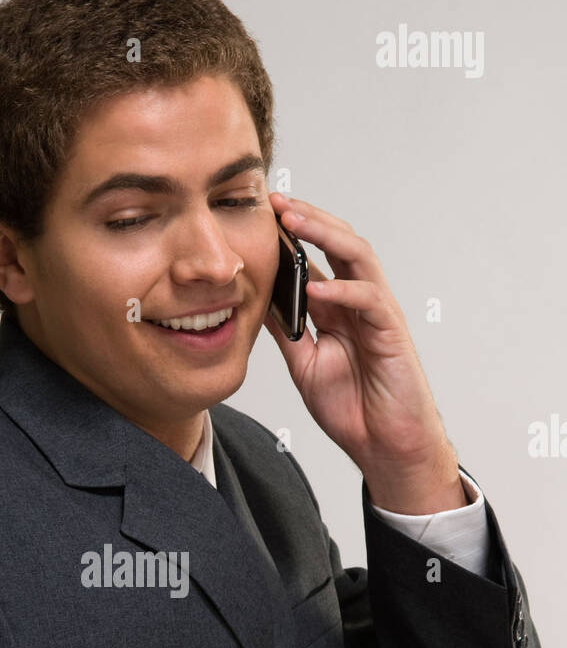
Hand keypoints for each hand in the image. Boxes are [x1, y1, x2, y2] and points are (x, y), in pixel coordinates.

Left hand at [263, 192, 464, 510]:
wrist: (384, 445)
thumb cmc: (352, 407)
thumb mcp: (304, 364)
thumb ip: (287, 331)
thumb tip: (256, 303)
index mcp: (337, 307)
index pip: (315, 257)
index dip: (290, 235)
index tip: (258, 215)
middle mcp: (358, 302)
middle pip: (337, 243)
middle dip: (307, 219)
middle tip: (274, 202)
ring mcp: (377, 313)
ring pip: (357, 257)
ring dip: (325, 235)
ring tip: (293, 223)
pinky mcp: (391, 332)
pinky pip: (368, 300)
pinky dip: (341, 290)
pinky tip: (315, 286)